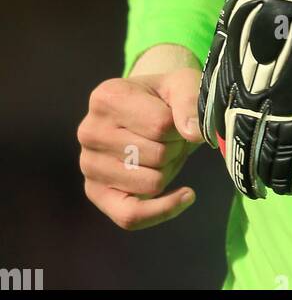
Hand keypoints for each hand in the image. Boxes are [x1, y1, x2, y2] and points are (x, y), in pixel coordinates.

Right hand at [77, 69, 202, 229]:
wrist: (146, 110)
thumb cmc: (163, 98)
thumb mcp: (181, 83)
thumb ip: (190, 100)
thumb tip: (194, 134)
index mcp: (107, 97)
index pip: (161, 125)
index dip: (180, 126)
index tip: (177, 118)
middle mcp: (89, 131)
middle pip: (158, 155)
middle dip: (175, 148)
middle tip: (170, 137)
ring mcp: (89, 165)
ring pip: (152, 183)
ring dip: (168, 170)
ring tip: (161, 152)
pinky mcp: (96, 193)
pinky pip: (131, 216)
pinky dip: (163, 209)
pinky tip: (186, 195)